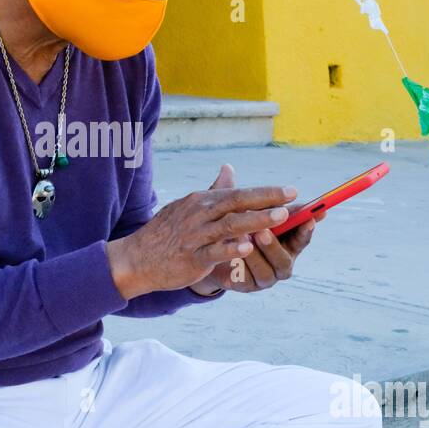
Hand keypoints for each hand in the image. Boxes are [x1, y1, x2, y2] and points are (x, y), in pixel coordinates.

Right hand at [105, 162, 296, 298]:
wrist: (137, 258)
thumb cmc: (167, 232)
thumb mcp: (188, 206)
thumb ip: (213, 190)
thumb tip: (229, 169)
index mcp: (202, 201)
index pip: (238, 193)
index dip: (266, 192)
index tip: (290, 191)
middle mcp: (199, 214)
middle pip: (237, 203)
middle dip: (266, 199)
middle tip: (291, 198)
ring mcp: (195, 236)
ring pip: (229, 225)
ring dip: (256, 220)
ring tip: (279, 218)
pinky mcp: (191, 258)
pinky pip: (213, 252)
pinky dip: (230, 248)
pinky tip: (247, 248)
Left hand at [191, 174, 325, 295]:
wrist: (207, 257)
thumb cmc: (229, 229)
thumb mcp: (231, 210)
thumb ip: (230, 193)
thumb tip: (226, 167)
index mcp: (284, 240)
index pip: (301, 233)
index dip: (308, 224)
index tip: (314, 214)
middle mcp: (279, 260)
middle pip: (288, 256)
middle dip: (277, 242)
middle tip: (265, 229)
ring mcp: (265, 275)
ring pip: (271, 269)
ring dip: (261, 253)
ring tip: (251, 237)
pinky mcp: (249, 286)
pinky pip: (251, 278)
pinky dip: (245, 267)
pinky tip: (236, 256)